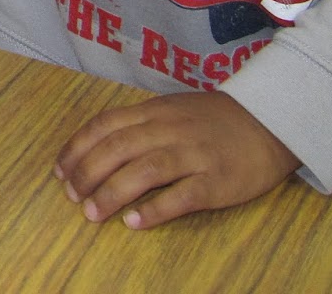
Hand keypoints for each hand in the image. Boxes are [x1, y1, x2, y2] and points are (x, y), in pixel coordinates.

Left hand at [54, 91, 298, 228]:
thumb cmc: (214, 120)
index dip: (78, 147)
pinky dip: (156, 210)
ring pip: (145, 170)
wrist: (271, 122)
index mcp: (155, 111)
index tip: (60, 170)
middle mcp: (170, 129)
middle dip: (88, 172)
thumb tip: (98, 147)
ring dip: (113, 192)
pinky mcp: (217, 181)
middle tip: (72, 196)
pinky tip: (135, 222)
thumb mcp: (172, 109)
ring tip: (92, 213)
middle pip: (119, 147)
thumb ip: (139, 124)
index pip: (105, 125)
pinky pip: (182, 196)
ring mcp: (194, 154)